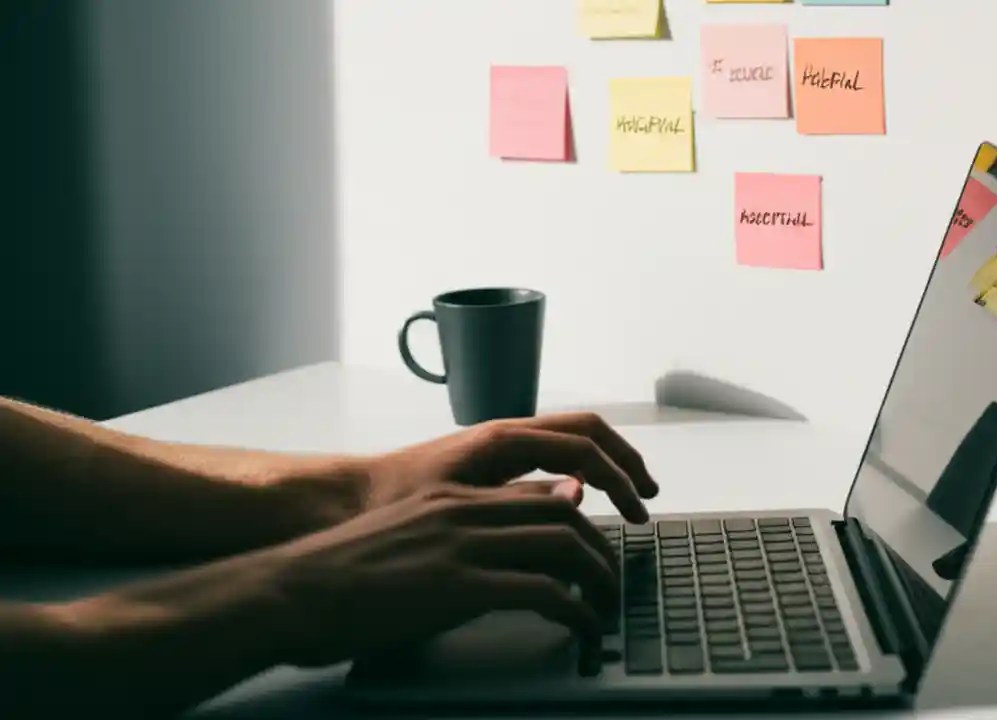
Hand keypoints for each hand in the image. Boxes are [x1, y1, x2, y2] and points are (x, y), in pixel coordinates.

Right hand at [271, 481, 617, 668]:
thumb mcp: (403, 539)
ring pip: (564, 544)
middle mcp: (465, 508)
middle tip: (611, 580)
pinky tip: (582, 630)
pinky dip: (576, 611)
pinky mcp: (462, 586)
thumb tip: (490, 556)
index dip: (577, 519)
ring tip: (605, 607)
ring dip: (598, 577)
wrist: (290, 591)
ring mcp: (464, 544)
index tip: (593, 548)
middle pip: (563, 511)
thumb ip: (451, 535)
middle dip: (599, 546)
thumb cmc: (336, 575)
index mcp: (451, 495)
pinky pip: (544, 591)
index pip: (538, 492)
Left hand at [357, 413, 658, 523]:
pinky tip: (585, 501)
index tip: (638, 509)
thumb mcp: (456, 506)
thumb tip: (578, 493)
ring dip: (607, 464)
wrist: (348, 497)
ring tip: (628, 499)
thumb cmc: (394, 502)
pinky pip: (554, 455)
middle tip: (647, 499)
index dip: (619, 476)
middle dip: (624, 461)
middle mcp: (507, 432)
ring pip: (572, 440)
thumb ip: (519, 500)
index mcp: (503, 438)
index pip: (583, 446)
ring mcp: (502, 443)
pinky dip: (583, 471)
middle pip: (587, 431)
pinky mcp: (494, 461)